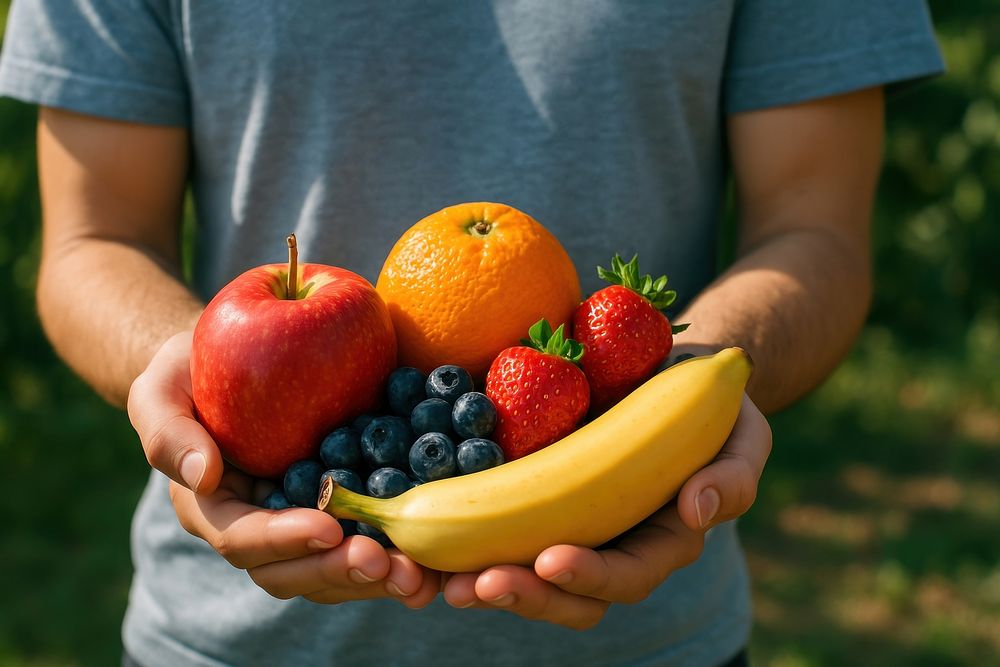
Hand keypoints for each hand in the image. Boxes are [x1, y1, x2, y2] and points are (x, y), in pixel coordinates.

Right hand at [127, 331, 439, 607]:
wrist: (234, 360)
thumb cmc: (190, 371)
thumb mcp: (161, 387)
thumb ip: (167, 430)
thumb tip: (202, 474)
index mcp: (215, 510)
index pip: (243, 539)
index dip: (284, 539)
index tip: (328, 526)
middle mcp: (261, 530)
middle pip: (295, 571)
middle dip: (339, 571)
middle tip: (384, 563)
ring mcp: (304, 523)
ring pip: (336, 570)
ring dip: (377, 578)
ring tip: (418, 575)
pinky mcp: (346, 509)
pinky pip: (371, 542)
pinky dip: (401, 555)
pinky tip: (437, 558)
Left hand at [442, 393, 770, 628]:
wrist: (666, 375)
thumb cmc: (709, 409)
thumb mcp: (740, 435)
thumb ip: (733, 474)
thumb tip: (699, 508)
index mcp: (657, 542)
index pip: (625, 576)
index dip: (589, 576)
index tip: (550, 560)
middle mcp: (607, 545)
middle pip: (565, 595)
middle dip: (521, 595)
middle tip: (474, 585)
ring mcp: (565, 524)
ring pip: (522, 574)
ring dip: (479, 581)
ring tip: (435, 579)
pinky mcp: (531, 499)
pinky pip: (494, 531)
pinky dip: (458, 541)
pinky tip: (420, 540)